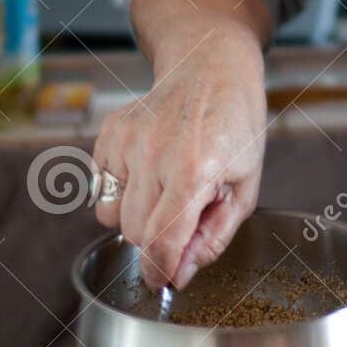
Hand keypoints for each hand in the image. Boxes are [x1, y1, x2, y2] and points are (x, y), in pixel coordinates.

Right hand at [91, 22, 266, 291]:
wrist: (212, 66)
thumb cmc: (235, 125)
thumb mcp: (245, 185)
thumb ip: (213, 236)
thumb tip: (179, 273)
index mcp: (196, 168)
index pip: (162, 242)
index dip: (160, 271)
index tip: (162, 280)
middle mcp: (155, 153)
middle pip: (136, 234)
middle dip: (157, 237)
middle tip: (183, 210)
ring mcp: (128, 140)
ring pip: (111, 216)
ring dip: (135, 215)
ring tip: (164, 187)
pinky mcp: (110, 132)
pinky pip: (101, 187)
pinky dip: (121, 188)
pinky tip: (149, 165)